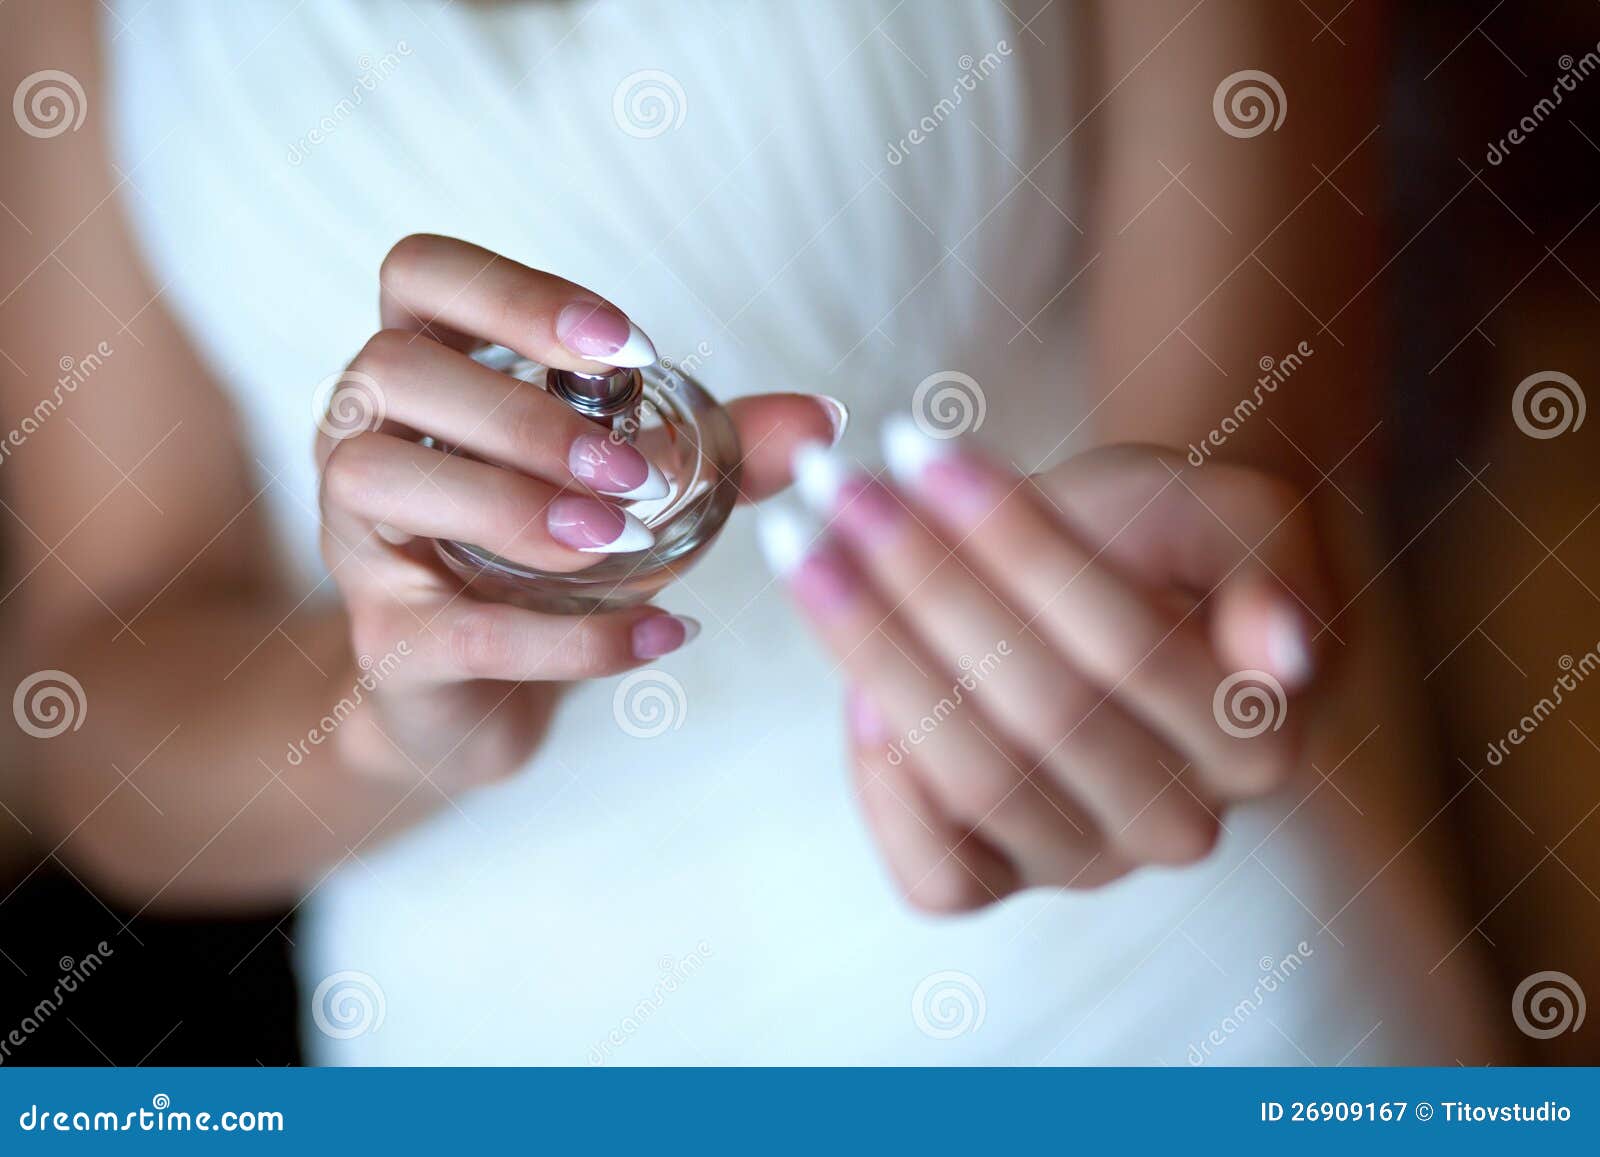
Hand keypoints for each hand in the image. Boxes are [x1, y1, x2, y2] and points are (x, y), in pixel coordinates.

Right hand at [315, 234, 841, 784]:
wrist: (482, 692)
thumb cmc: (551, 556)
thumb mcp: (636, 485)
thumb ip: (719, 447)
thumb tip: (824, 418)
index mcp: (426, 367)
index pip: (422, 271)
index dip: (515, 293)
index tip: (628, 348)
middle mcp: (366, 434)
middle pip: (393, 370)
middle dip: (524, 414)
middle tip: (635, 474)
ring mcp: (359, 539)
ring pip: (382, 480)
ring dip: (514, 504)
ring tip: (621, 541)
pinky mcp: (386, 643)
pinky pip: (457, 630)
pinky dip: (570, 640)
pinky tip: (663, 633)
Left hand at [763, 421, 1329, 910]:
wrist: (1123, 589)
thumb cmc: (1174, 543)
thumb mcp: (1232, 519)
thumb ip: (1267, 573)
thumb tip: (1284, 650)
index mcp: (1259, 736)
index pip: (1124, 643)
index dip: (1014, 546)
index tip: (916, 447)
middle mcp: (1182, 824)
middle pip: (1039, 713)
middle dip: (923, 585)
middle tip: (837, 487)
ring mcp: (1089, 864)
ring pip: (975, 781)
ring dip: (873, 655)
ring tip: (804, 548)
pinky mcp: (1005, 885)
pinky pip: (936, 873)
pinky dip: (880, 781)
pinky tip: (848, 684)